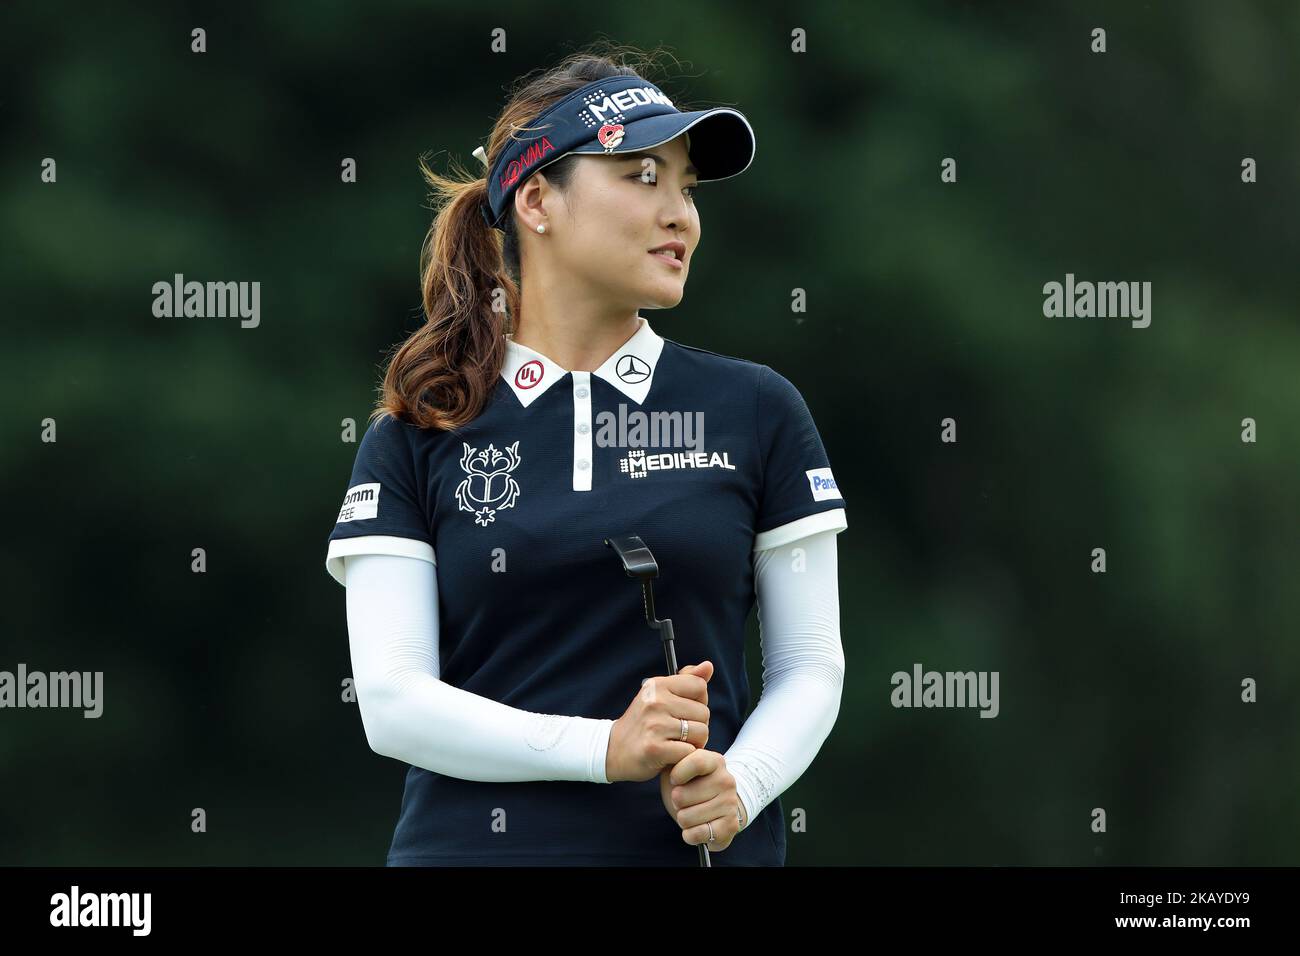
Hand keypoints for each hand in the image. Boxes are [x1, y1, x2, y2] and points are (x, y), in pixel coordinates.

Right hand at [606, 661, 711, 782]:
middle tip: (678, 732)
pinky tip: (671, 755)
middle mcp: (655, 702)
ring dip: (694, 743)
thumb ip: (686, 680)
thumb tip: (708, 666)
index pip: (699, 686)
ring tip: (676, 743)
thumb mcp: (659, 695)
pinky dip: (684, 756)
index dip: (699, 701)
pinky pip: (690, 751)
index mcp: (657, 685)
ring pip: (701, 732)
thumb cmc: (643, 723)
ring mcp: (654, 725)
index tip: (685, 710)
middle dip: (697, 725)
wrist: (613, 750)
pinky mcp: (655, 748)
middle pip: (704, 712)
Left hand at [661, 746, 746, 851]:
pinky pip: (696, 834)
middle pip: (681, 796)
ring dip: (682, 818)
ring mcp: (731, 804)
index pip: (696, 762)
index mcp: (715, 761)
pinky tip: (694, 828)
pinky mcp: (730, 826)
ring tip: (690, 813)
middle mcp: (727, 780)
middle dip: (675, 802)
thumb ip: (673, 759)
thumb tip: (669, 756)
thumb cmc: (688, 785)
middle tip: (684, 801)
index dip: (677, 773)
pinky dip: (689, 835)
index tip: (674, 780)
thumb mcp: (677, 767)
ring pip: (686, 818)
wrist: (714, 808)